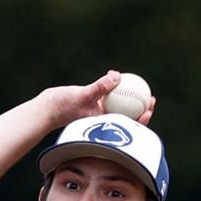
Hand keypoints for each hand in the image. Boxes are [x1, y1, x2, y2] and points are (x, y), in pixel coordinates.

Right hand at [40, 73, 158, 128]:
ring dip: (130, 100)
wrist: (48, 109)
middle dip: (141, 110)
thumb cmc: (63, 105)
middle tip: (152, 99)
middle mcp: (103, 121)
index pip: (126, 124)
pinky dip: (116, 90)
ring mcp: (98, 115)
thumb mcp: (84, 95)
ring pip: (119, 108)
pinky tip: (119, 78)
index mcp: (104, 124)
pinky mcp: (94, 107)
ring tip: (140, 88)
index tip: (150, 109)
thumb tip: (117, 76)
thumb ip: (100, 87)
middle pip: (127, 117)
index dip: (141, 119)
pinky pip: (109, 98)